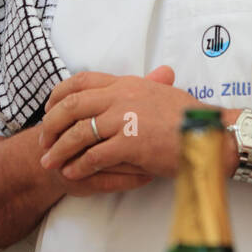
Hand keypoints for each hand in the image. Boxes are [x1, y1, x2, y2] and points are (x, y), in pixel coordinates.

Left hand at [39, 65, 195, 181]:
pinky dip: (78, 166)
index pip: (81, 80)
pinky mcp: (130, 144)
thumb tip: (147, 77)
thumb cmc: (189, 117)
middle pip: (71, 106)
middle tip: (42, 140)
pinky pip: (94, 156)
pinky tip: (71, 174)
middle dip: (51, 124)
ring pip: (78, 132)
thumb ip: (146, 86)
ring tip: (49, 162)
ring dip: (59, 149)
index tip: (49, 108)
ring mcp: (125, 120)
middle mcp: (122, 97)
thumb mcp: (163, 93)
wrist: (209, 134)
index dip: (58, 95)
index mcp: (127, 83)